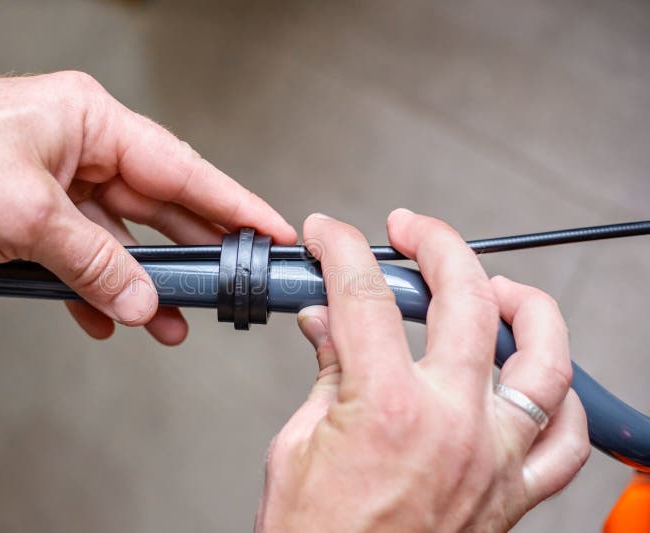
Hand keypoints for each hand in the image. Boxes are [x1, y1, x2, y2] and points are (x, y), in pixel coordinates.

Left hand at [0, 72, 295, 342]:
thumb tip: (144, 301)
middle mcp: (80, 147)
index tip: (271, 229)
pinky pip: (79, 252)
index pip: (181, 168)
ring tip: (170, 323)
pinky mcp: (31, 211)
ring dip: (141, 281)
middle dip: (192, 253)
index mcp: (90, 122)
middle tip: (230, 286)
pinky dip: (92, 285)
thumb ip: (96, 263)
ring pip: (119, 237)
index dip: (233, 203)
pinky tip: (106, 316)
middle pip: (157, 204)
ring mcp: (56, 180)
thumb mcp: (26, 217)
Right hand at [256, 211, 588, 531]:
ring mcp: (493, 458)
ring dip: (524, 305)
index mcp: (387, 408)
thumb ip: (324, 373)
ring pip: (545, 358)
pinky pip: (567, 438)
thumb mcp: (296, 446)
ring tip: (495, 284)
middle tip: (409, 232)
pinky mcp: (511, 494)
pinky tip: (538, 376)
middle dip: (435, 244)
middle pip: (465, 297)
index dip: (341, 250)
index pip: (366, 295)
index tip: (329, 236)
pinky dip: (562, 396)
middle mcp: (453, 425)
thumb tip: (326, 324)